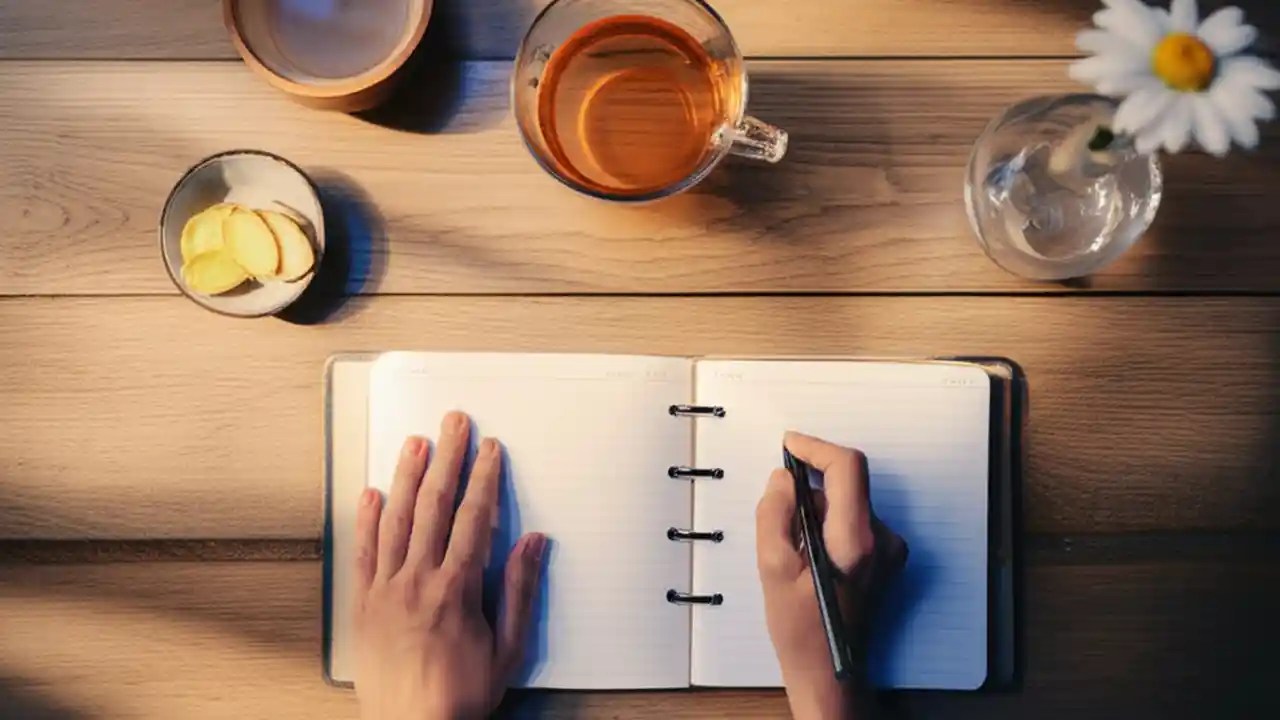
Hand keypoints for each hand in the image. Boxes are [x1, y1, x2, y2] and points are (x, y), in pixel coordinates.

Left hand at [353, 411, 546, 719]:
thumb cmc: (459, 696)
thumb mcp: (508, 648)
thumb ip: (519, 591)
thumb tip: (531, 544)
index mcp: (456, 589)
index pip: (473, 518)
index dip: (482, 479)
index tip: (488, 451)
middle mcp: (417, 581)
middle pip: (434, 505)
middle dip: (447, 459)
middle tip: (454, 424)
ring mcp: (385, 589)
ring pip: (395, 518)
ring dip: (407, 476)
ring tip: (415, 442)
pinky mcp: (363, 604)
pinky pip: (363, 551)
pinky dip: (366, 518)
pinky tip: (371, 492)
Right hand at [756, 432, 907, 719]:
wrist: (829, 671)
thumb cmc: (802, 630)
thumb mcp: (772, 568)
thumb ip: (775, 514)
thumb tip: (783, 481)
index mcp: (855, 540)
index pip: (847, 468)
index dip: (815, 448)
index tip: (791, 445)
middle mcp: (881, 540)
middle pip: (846, 485)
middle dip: (809, 490)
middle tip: (780, 517)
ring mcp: (888, 549)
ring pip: (846, 504)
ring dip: (816, 512)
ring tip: (794, 553)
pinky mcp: (884, 556)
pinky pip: (852, 521)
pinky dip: (827, 526)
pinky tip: (810, 560)